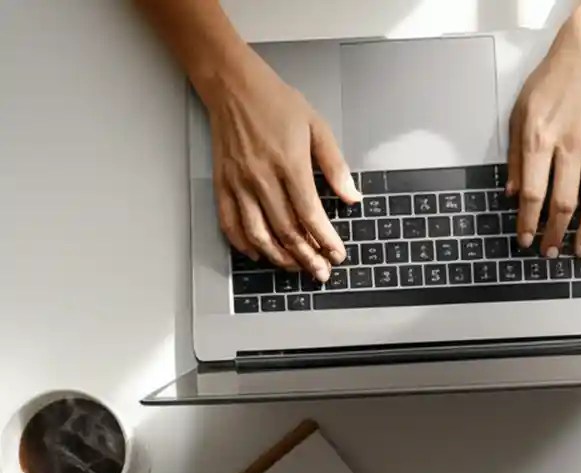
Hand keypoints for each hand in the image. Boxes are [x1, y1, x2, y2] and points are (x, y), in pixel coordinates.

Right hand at [199, 51, 358, 279]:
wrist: (233, 86)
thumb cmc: (277, 103)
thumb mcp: (317, 127)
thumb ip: (336, 166)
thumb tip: (352, 197)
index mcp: (289, 164)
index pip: (310, 214)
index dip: (325, 239)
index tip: (338, 254)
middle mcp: (262, 178)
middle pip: (286, 230)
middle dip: (306, 256)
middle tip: (321, 272)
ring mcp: (239, 183)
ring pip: (258, 233)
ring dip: (278, 257)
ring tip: (295, 268)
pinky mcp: (222, 183)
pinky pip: (229, 222)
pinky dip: (243, 243)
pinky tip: (258, 253)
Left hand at [507, 14, 580, 259]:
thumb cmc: (548, 84)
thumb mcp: (518, 114)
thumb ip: (515, 157)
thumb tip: (511, 194)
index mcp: (539, 139)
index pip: (533, 193)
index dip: (527, 222)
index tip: (525, 240)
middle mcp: (569, 146)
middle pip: (563, 203)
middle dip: (555, 234)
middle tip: (551, 253)